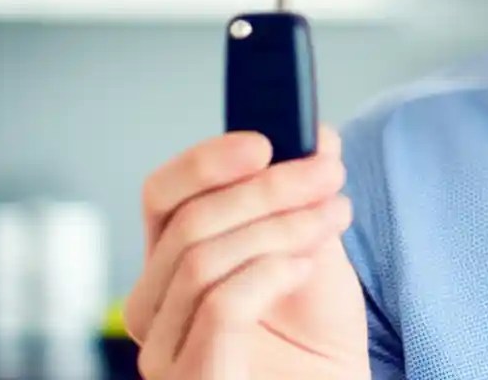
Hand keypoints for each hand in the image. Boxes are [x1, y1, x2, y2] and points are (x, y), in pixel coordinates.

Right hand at [124, 126, 368, 379]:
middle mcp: (154, 305)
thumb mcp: (313, 251)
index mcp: (172, 263)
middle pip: (189, 221)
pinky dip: (268, 274)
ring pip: (202, 259)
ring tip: (333, 217)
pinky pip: (218, 306)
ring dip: (280, 227)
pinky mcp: (190, 379)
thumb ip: (303, 197)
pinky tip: (304, 269)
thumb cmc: (316, 337)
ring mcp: (164, 348)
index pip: (163, 195)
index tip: (265, 140)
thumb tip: (317, 134)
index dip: (208, 160)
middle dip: (267, 188)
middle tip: (328, 174)